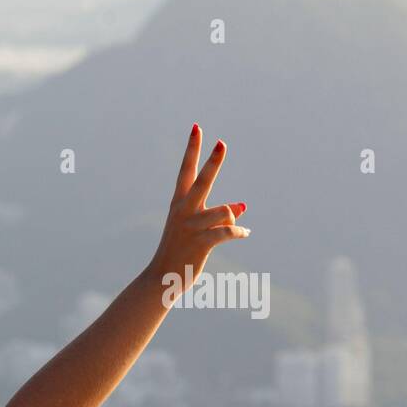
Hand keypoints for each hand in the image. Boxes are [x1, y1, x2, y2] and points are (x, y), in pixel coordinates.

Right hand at [146, 123, 248, 286]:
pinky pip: (228, 232)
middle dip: (213, 162)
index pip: (186, 170)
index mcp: (179, 204)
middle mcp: (184, 211)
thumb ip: (219, 215)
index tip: (197, 127)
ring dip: (232, 218)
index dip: (192, 149)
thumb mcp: (196, 229)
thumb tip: (242, 207)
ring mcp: (191, 227)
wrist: (160, 279)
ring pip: (223, 212)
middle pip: (202, 181)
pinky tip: (245, 233)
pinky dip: (240, 232)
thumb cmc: (179, 251)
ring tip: (237, 225)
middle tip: (222, 143)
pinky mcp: (201, 243)